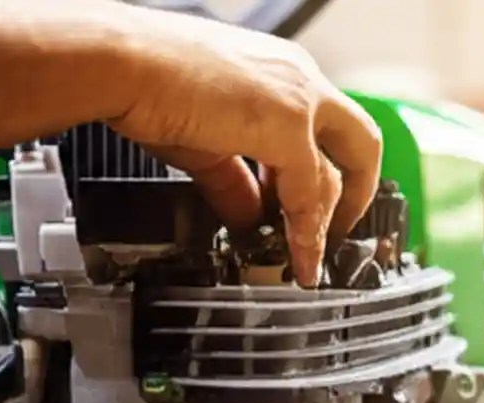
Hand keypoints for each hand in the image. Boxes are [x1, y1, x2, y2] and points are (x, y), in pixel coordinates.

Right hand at [107, 6, 382, 285]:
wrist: (122, 64)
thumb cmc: (149, 84)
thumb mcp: (205, 142)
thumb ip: (235, 182)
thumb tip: (248, 217)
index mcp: (283, 72)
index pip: (326, 129)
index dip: (325, 175)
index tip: (311, 209)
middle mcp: (301, 78)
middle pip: (361, 143)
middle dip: (356, 195)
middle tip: (335, 234)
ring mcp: (299, 99)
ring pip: (340, 172)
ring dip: (326, 222)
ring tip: (308, 258)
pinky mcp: (288, 124)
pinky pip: (312, 190)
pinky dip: (307, 231)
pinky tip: (299, 257)